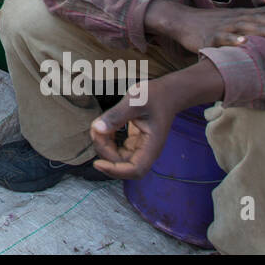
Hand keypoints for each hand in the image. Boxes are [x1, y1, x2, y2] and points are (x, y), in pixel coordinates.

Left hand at [89, 59, 223, 178]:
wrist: (168, 93)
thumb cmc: (155, 96)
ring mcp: (139, 148)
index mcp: (152, 146)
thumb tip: (97, 129)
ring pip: (117, 157)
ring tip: (98, 126)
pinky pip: (116, 148)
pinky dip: (107, 140)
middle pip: (122, 164)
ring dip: (104, 146)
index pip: (135, 170)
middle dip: (105, 151)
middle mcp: (146, 151)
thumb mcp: (135, 101)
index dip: (115, 170)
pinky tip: (104, 126)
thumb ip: (116, 115)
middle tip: (96, 130)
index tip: (98, 163)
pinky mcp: (133, 142)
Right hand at [146, 0, 264, 54]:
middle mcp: (237, 18)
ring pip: (246, 27)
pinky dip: (233, 40)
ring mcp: (224, 27)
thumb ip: (253, 26)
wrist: (182, 21)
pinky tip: (243, 44)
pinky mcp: (209, 37)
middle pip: (262, 19)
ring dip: (263, 30)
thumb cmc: (212, 24)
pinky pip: (222, 38)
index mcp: (245, 15)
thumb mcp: (235, 22)